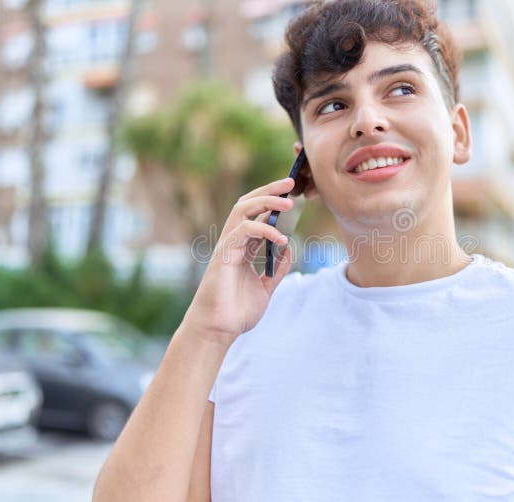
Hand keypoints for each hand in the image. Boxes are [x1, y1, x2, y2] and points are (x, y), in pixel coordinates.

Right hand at [182, 178, 295, 343]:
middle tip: (291, 183)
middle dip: (269, 190)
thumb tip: (290, 249)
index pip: (257, 215)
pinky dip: (263, 229)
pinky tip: (281, 238)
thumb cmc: (237, 311)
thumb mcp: (266, 287)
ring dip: (266, 201)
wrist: (220, 330)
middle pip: (248, 204)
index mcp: (243, 248)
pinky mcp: (224, 255)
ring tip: (289, 201)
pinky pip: (244, 231)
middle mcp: (234, 242)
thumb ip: (277, 268)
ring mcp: (227, 246)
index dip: (273, 202)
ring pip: (242, 210)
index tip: (293, 193)